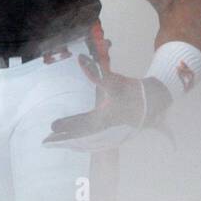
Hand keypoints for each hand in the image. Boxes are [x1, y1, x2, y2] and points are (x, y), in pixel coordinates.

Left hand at [44, 55, 171, 150]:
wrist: (154, 100)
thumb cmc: (132, 91)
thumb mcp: (113, 81)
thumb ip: (96, 72)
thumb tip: (80, 59)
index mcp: (106, 118)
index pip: (82, 125)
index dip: (67, 127)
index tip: (51, 129)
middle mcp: (106, 126)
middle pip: (81, 134)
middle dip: (65, 137)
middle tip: (46, 141)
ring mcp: (109, 128)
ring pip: (86, 136)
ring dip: (71, 138)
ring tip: (54, 140)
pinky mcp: (111, 126)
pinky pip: (93, 135)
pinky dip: (81, 137)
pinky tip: (72, 137)